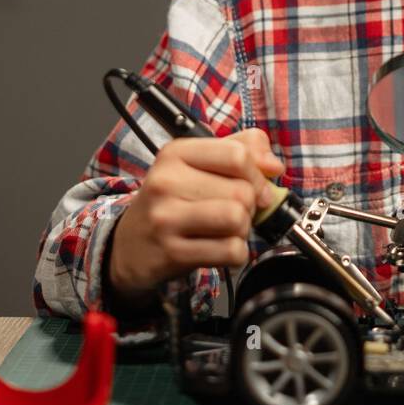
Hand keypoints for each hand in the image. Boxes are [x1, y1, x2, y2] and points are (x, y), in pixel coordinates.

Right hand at [107, 128, 285, 299]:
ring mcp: (166, 217)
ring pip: (238, 218)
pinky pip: (230, 251)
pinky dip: (236, 254)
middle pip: (242, 190)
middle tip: (233, 213)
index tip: (257, 186)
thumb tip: (274, 165)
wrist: (129, 245)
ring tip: (227, 230)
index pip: (238, 154)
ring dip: (243, 230)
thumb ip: (242, 150)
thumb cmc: (172, 201)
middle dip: (250, 206)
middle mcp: (167, 181)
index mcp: (176, 153)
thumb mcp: (199, 165)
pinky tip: (221, 250)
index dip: (258, 174)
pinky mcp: (172, 252)